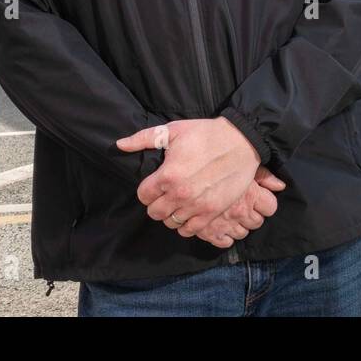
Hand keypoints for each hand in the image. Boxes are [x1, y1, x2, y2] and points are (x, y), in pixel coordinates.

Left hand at [117, 117, 260, 238]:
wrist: (242, 141)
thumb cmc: (206, 133)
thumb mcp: (174, 130)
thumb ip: (143, 139)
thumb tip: (119, 145)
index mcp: (168, 175)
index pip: (143, 196)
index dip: (147, 190)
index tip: (155, 185)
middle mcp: (180, 194)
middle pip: (155, 213)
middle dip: (157, 204)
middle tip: (166, 194)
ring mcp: (197, 205)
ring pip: (171, 223)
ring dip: (172, 214)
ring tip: (179, 203)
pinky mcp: (212, 212)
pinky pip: (190, 230)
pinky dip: (186, 225)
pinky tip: (189, 212)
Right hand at [196, 166, 286, 248]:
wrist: (185, 173)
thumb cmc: (216, 164)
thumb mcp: (242, 163)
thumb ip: (263, 175)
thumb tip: (280, 186)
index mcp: (251, 194)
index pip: (270, 207)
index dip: (266, 203)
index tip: (259, 199)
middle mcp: (241, 211)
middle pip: (257, 222)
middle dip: (251, 215)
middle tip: (242, 207)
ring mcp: (226, 224)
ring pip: (242, 233)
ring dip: (238, 226)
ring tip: (230, 215)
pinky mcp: (209, 233)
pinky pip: (224, 242)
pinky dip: (224, 237)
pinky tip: (220, 227)